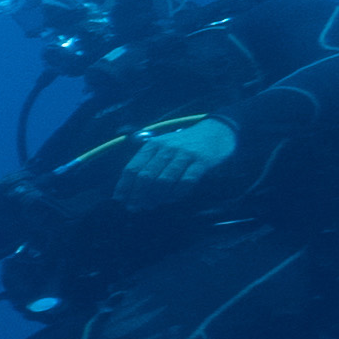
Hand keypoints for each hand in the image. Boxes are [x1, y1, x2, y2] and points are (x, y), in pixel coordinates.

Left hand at [118, 113, 237, 204]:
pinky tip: (172, 198)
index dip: (124, 187)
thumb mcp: (163, 146)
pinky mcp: (202, 161)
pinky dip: (177, 193)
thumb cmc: (185, 144)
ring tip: (153, 204)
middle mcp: (166, 148)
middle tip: (137, 207)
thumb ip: (148, 162)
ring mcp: (185, 154)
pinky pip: (186, 182)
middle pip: (146, 177)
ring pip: (164, 181)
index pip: (132, 168)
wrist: (217, 132)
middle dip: (138, 196)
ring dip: (156, 197)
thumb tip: (130, 189)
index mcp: (153, 145)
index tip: (121, 200)